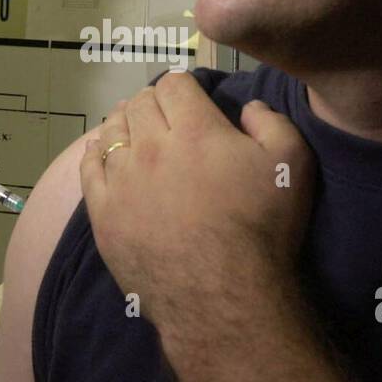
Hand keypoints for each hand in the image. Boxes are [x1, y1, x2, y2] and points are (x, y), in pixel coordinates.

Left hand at [79, 72, 314, 332]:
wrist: (222, 297)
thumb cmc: (262, 230)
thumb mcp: (292, 166)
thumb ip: (273, 123)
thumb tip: (249, 107)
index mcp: (196, 129)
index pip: (174, 84)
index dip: (181, 85)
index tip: (188, 96)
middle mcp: (152, 146)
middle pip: (140, 105)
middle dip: (152, 101)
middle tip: (163, 112)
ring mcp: (122, 180)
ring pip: (112, 131)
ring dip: (123, 122)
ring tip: (133, 128)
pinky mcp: (103, 213)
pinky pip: (89, 168)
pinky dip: (96, 151)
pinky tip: (102, 151)